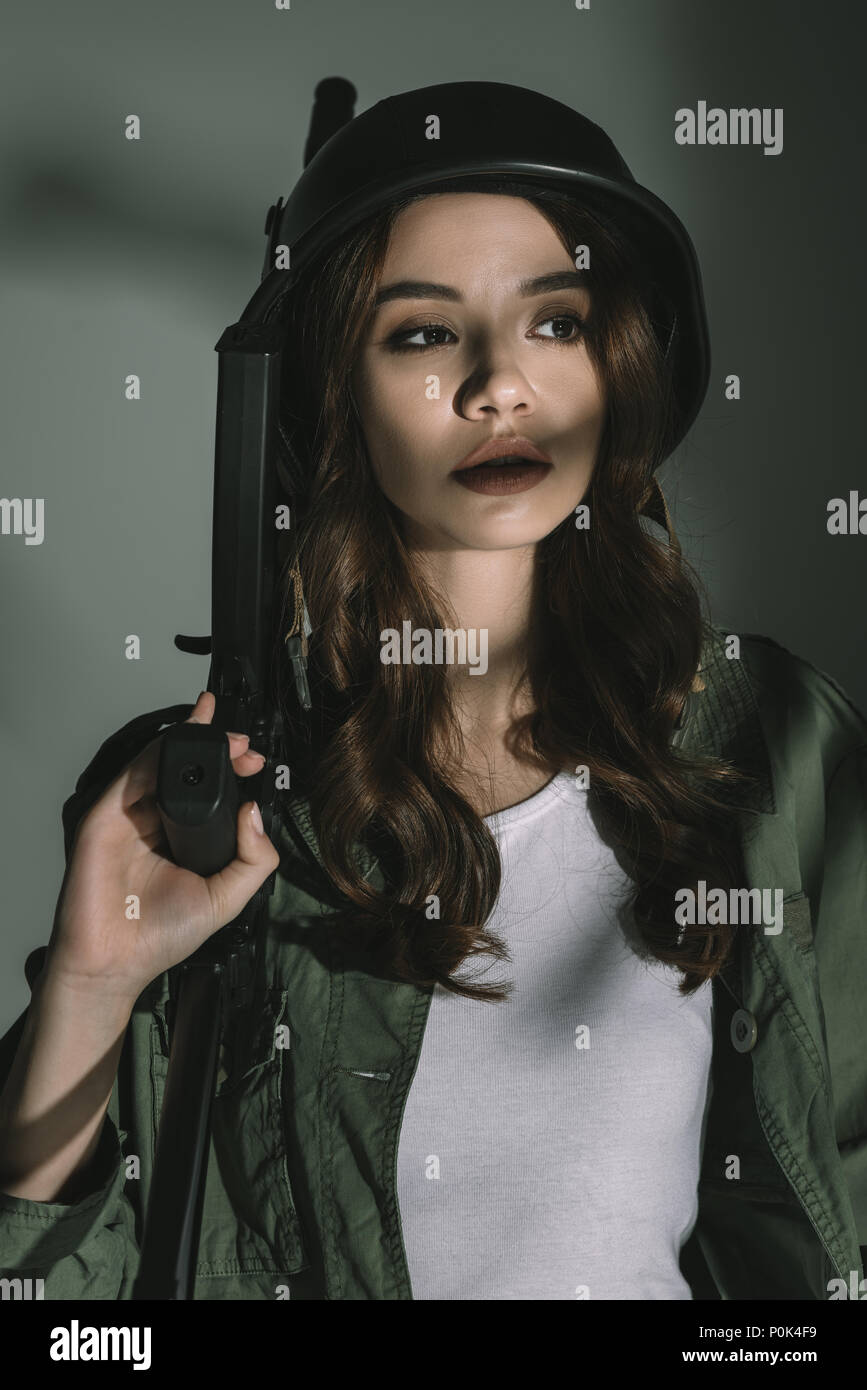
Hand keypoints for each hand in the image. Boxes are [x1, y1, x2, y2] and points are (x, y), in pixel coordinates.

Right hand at [44, 692, 280, 1003]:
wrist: (115, 963)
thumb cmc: (160, 936)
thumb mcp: (227, 898)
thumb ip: (253, 860)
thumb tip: (254, 812)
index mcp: (183, 838)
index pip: (208, 791)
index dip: (232, 770)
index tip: (255, 761)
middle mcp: (156, 822)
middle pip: (183, 769)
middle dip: (216, 747)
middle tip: (243, 744)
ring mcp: (129, 817)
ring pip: (157, 763)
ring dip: (189, 740)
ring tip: (221, 734)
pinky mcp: (104, 818)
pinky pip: (130, 777)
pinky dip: (156, 755)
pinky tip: (180, 747)